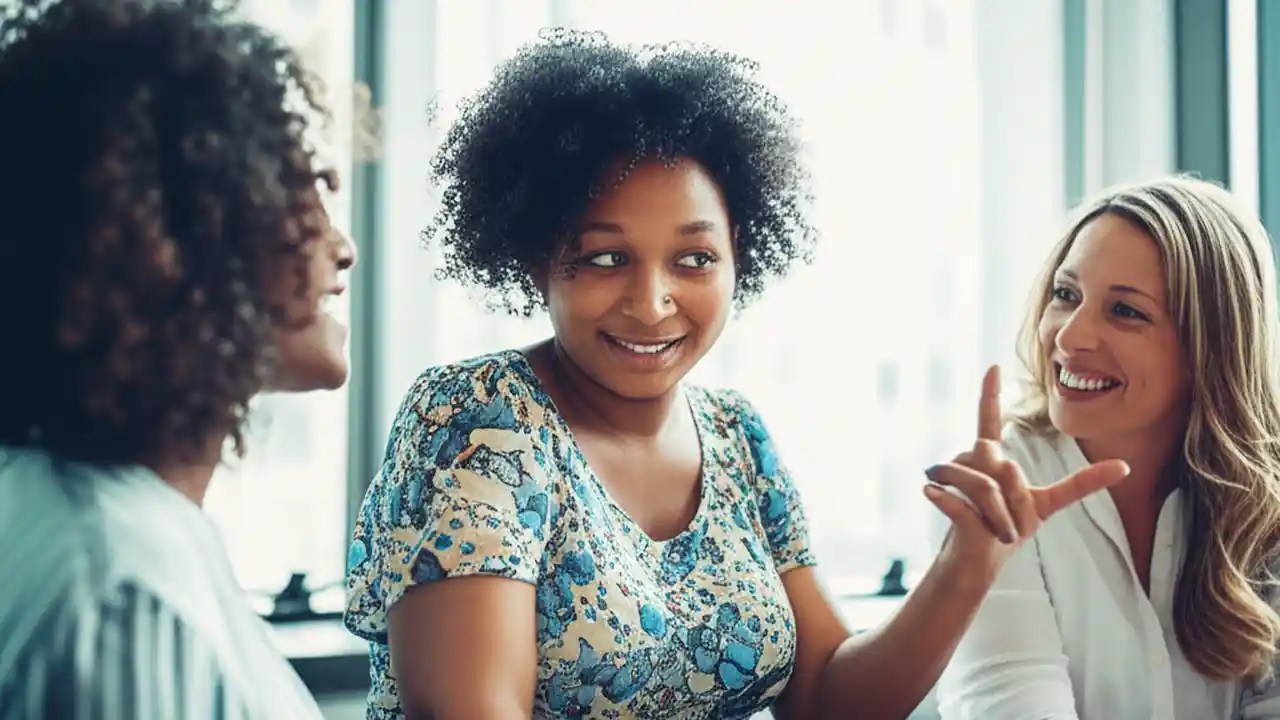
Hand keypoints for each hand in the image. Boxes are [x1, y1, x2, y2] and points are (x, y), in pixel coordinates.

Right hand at [922, 365, 1129, 580]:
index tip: (994, 367)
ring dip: (1002, 519)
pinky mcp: (944, 499)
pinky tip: (966, 521)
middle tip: (1015, 530)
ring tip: (1001, 537)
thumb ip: (1076, 484)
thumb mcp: (1045, 507)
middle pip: (1006, 467)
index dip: (990, 394)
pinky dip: (981, 521)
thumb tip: (1124, 465)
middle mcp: (969, 461)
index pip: (988, 420)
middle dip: (1018, 501)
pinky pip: (967, 504)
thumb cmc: (1002, 532)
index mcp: (990, 458)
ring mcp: (953, 478)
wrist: (974, 566)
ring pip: (988, 487)